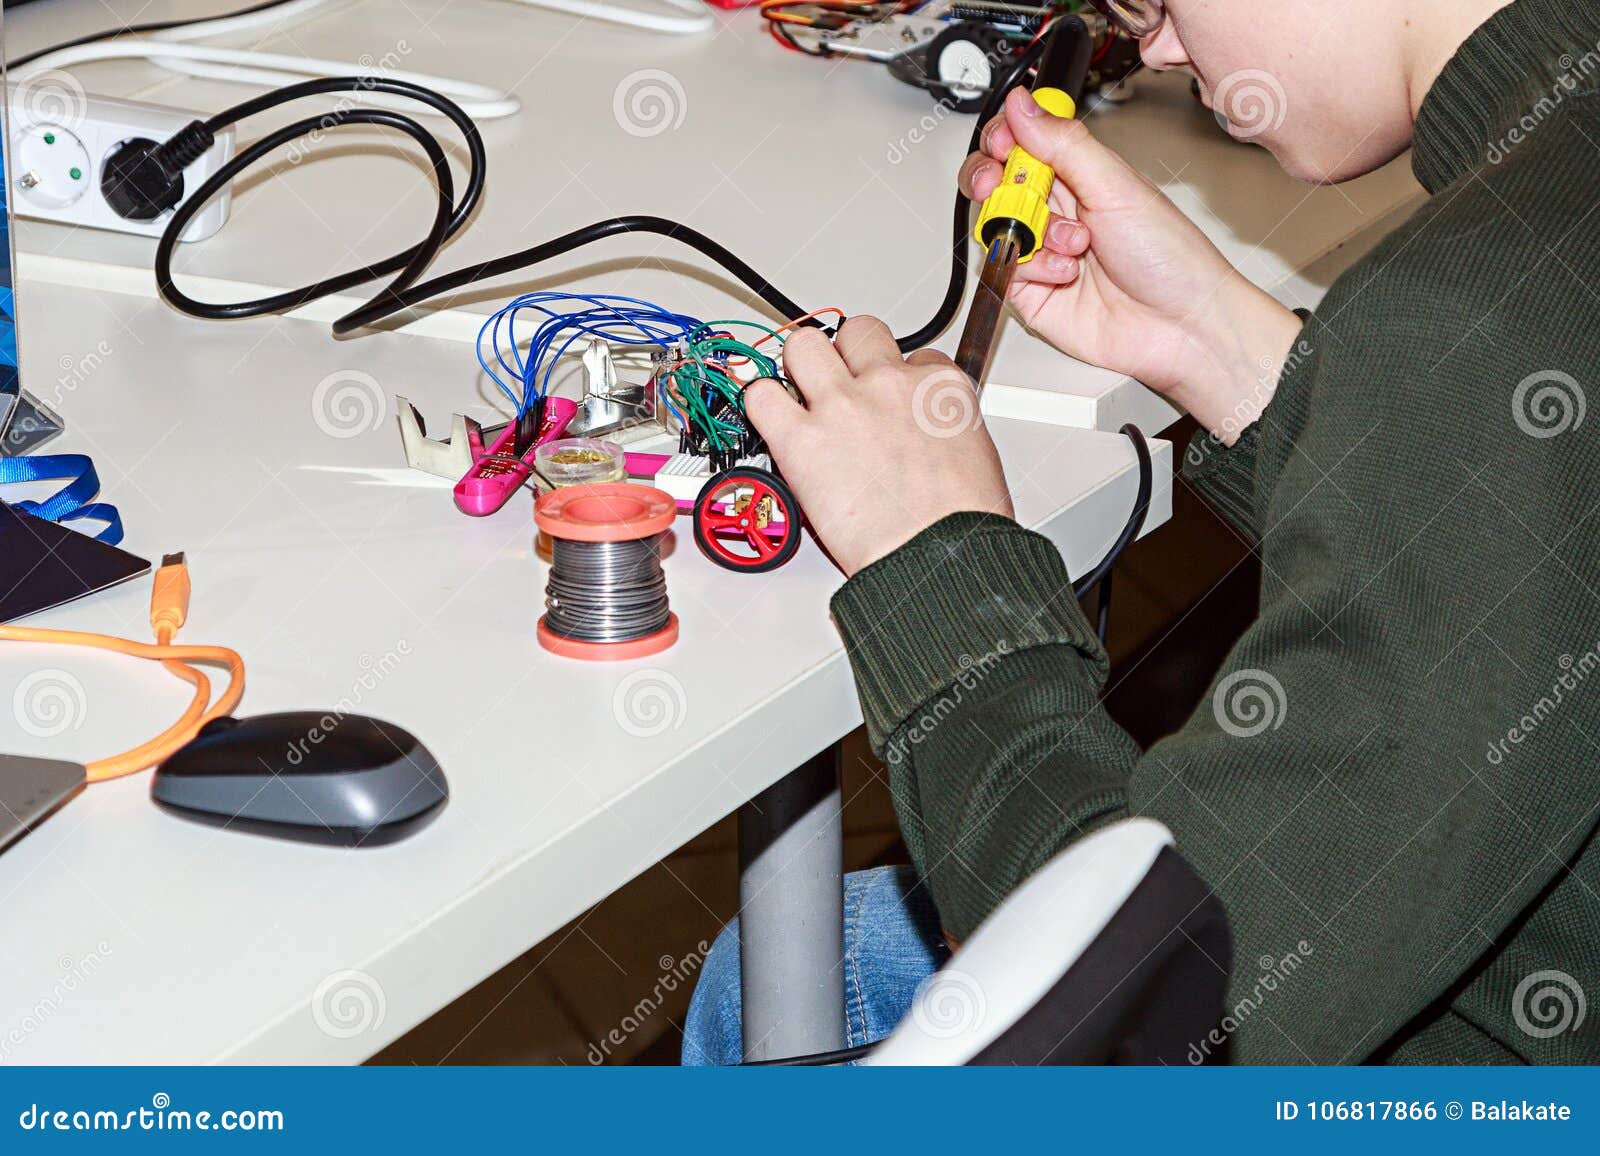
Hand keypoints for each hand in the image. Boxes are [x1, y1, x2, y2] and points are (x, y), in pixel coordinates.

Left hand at [744, 317, 1012, 577]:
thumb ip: (941, 431)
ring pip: (804, 345)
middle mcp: (889, 384)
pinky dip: (759, 404)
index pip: (915, 357)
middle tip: (843, 386)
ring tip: (801, 395)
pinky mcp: (800, 439)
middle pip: (858, 332)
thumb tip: (923, 439)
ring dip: (800, 367)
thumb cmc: (962, 526)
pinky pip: (760, 395)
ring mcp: (842, 406)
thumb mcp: (976, 457)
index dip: (899, 379)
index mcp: (939, 388)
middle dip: (848, 354)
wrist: (939, 560)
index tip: (890, 402)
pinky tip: (770, 421)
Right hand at [960, 88, 1302, 440]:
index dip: (1004, 138)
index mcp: (1079, 176)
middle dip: (992, 179)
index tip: (1003, 140)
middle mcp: (1057, 211)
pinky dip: (1033, 268)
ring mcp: (1042, 252)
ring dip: (1030, 230)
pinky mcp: (1031, 293)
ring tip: (1073, 243)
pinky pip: (1003, 271)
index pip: (1021, 143)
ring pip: (996, 226)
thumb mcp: (1116, 186)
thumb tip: (1023, 104)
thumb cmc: (1170, 257)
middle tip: (1001, 182)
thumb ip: (1063, 143)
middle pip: (996, 182)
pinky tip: (1067, 274)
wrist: (1181, 325)